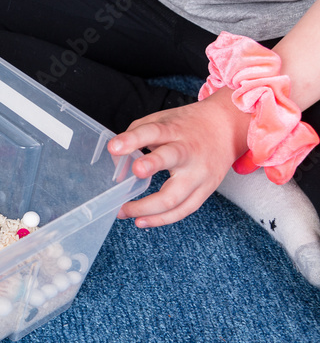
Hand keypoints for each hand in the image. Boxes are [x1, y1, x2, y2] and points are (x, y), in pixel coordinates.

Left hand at [107, 91, 250, 227]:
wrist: (227, 128)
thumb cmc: (185, 126)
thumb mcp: (159, 121)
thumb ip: (135, 139)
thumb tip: (118, 171)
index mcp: (174, 130)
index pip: (153, 131)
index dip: (132, 140)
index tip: (114, 147)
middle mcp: (189, 151)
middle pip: (171, 158)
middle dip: (150, 165)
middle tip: (133, 174)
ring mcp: (199, 173)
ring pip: (175, 196)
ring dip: (146, 208)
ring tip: (124, 212)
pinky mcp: (206, 190)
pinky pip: (184, 210)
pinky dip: (161, 219)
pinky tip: (142, 221)